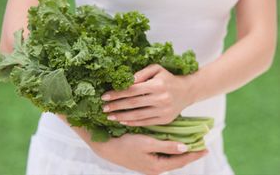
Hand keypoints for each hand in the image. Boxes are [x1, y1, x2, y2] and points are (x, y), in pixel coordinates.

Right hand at [89, 134, 206, 174]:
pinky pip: (163, 157)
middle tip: (202, 146)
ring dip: (181, 152)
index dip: (194, 154)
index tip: (206, 148)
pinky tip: (174, 145)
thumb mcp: (147, 144)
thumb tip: (185, 148)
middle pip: (177, 162)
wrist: (108, 148)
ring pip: (171, 159)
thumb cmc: (126, 144)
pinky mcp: (146, 161)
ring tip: (191, 145)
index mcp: (157, 166)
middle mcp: (155, 169)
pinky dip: (171, 151)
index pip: (181, 161)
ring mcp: (150, 166)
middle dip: (190, 154)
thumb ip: (167, 146)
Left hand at [101, 64, 195, 125]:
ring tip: (110, 117)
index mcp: (157, 85)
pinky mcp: (165, 120)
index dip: (117, 94)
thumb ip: (141, 73)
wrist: (187, 91)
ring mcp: (163, 111)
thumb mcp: (156, 69)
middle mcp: (160, 98)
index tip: (105, 97)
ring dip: (121, 117)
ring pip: (138, 115)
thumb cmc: (168, 78)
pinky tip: (123, 121)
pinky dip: (133, 123)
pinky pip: (145, 122)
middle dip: (116, 106)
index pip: (132, 90)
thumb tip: (126, 81)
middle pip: (132, 104)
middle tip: (103, 108)